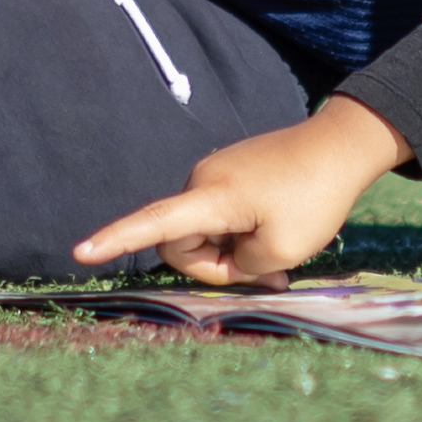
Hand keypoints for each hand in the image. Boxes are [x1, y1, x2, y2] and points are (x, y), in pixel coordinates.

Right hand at [71, 97, 408, 285]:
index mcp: (210, 197)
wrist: (341, 145)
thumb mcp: (283, 250)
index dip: (115, 240)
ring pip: (206, 233)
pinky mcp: (231, 173)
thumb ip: (245, 267)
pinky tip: (278, 235)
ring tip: (281, 258)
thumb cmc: (314, 198)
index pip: (152, 223)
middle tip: (269, 276)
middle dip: (216, 267)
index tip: (80, 252)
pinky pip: (221, 216)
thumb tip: (234, 258)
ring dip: (234, 254)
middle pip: (184, 243)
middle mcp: (202, 180)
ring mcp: (216, 174)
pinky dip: (242, 236)